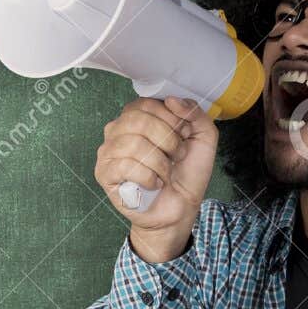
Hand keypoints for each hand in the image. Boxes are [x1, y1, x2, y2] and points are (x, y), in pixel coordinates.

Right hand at [93, 96, 217, 261]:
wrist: (180, 208)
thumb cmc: (186, 173)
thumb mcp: (202, 138)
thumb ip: (195, 113)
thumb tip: (172, 100)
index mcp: (137, 117)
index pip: (146, 103)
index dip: (170, 118)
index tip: (184, 134)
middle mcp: (118, 130)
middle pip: (138, 120)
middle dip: (167, 140)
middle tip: (177, 155)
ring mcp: (108, 151)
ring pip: (133, 143)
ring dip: (160, 162)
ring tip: (166, 173)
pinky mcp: (104, 173)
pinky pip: (126, 166)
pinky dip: (149, 177)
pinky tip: (155, 184)